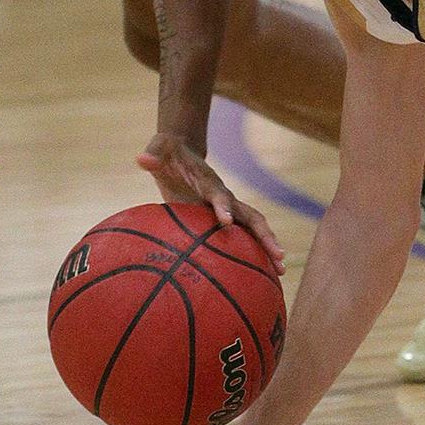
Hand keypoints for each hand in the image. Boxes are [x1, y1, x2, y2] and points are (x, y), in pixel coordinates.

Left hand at [137, 132, 285, 271]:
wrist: (181, 152)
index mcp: (209, 183)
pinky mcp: (223, 218)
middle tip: (278, 256)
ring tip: (280, 272)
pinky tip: (258, 275)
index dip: (223, 207)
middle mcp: (225, 197)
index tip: (226, 223)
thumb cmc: (168, 153)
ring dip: (267, 247)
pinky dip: (252, 253)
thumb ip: (153, 153)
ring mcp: (228, 208)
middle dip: (265, 235)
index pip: (219, 195)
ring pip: (253, 229)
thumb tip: (143, 158)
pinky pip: (241, 237)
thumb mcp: (159, 149)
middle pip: (251, 216)